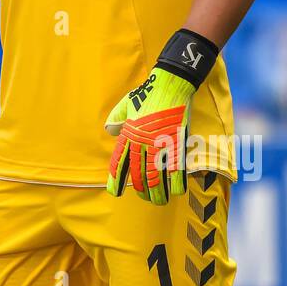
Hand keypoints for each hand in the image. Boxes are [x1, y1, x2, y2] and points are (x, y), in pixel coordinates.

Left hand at [104, 68, 194, 204]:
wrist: (170, 84)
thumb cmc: (147, 93)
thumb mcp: (126, 103)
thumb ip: (117, 118)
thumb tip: (110, 130)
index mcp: (129, 134)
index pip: (119, 162)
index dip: (116, 179)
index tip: (114, 192)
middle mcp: (142, 143)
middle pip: (139, 175)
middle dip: (140, 189)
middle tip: (143, 196)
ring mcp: (160, 145)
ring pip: (157, 177)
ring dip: (157, 192)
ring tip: (158, 201)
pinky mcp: (177, 144)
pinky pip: (176, 169)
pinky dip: (176, 183)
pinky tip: (176, 192)